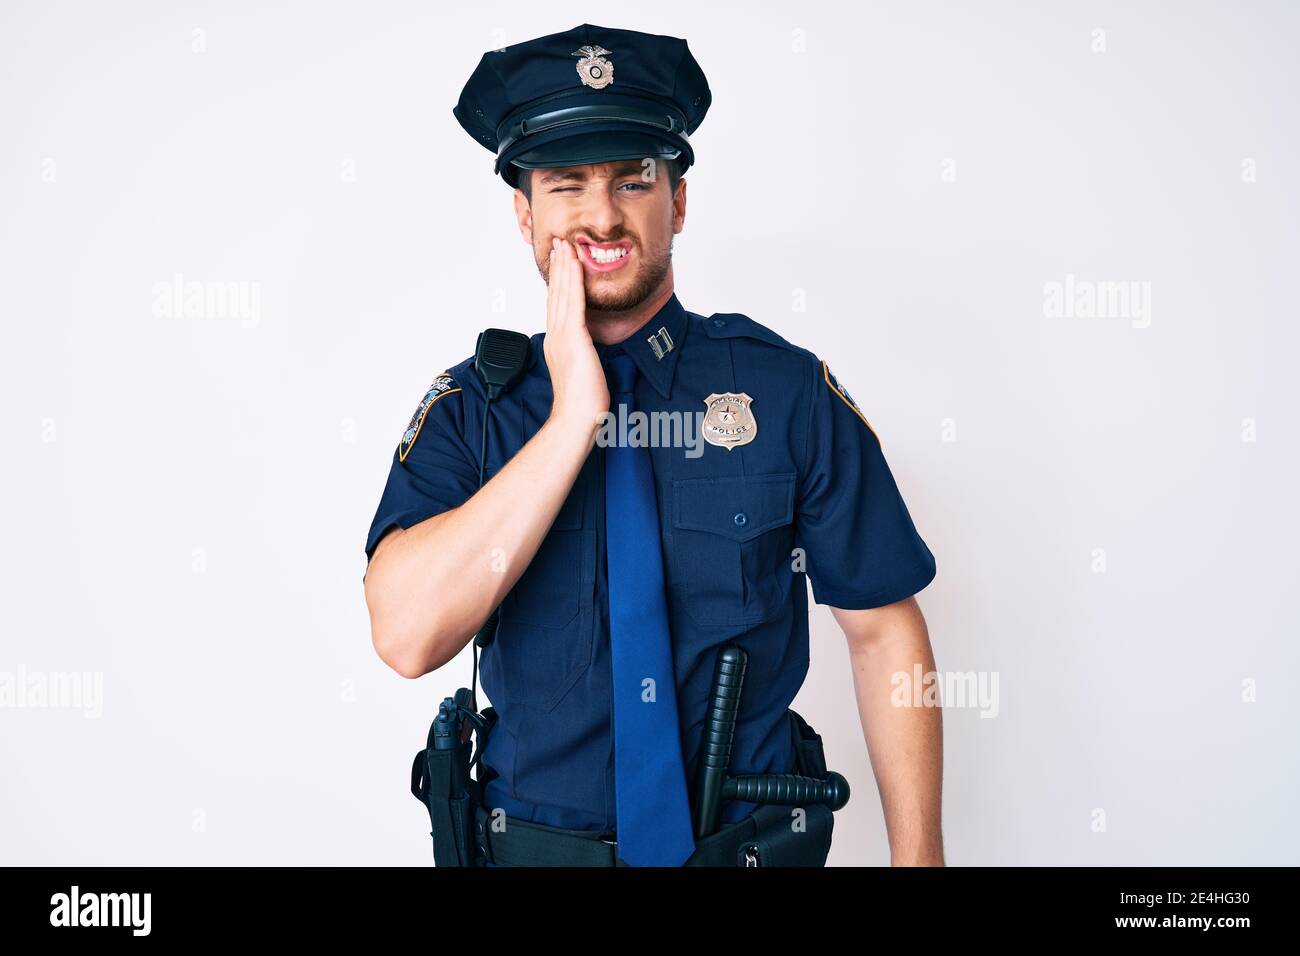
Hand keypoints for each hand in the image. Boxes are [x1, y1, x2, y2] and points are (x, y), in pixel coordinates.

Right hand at [544, 237, 608, 426]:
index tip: (560, 262)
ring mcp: (563, 336)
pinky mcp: (574, 338)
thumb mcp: (582, 371)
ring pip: (563, 293)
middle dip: (558, 267)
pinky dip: (574, 281)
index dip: (558, 281)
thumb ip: (583, 356)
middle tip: (558, 243)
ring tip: (565, 245)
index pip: (557, 305)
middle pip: (556, 294)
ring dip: (565, 266)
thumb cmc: (582, 404)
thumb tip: (590, 352)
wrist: (577, 418)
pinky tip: (576, 264)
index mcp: (557, 343)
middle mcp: (556, 335)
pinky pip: (574, 302)